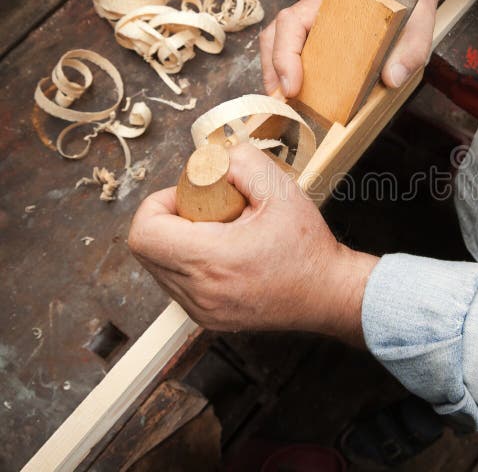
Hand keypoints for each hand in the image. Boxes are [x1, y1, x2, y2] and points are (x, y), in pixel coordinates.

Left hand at [128, 144, 377, 344]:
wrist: (329, 293)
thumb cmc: (308, 247)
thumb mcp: (281, 191)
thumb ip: (242, 162)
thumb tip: (212, 161)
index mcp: (212, 260)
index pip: (145, 233)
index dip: (158, 204)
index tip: (188, 197)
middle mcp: (200, 292)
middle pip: (146, 251)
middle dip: (167, 221)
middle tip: (204, 211)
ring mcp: (202, 310)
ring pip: (158, 269)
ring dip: (175, 243)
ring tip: (216, 233)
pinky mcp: (208, 318)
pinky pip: (176, 285)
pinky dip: (187, 264)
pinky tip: (221, 254)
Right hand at [259, 0, 464, 94]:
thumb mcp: (418, 24)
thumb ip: (410, 49)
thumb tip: (392, 79)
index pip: (292, 22)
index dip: (286, 55)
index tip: (292, 87)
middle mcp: (315, 5)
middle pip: (276, 34)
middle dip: (274, 70)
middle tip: (282, 103)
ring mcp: (313, 18)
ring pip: (279, 41)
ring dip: (276, 73)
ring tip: (284, 103)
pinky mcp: (318, 32)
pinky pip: (292, 49)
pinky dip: (287, 71)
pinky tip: (297, 94)